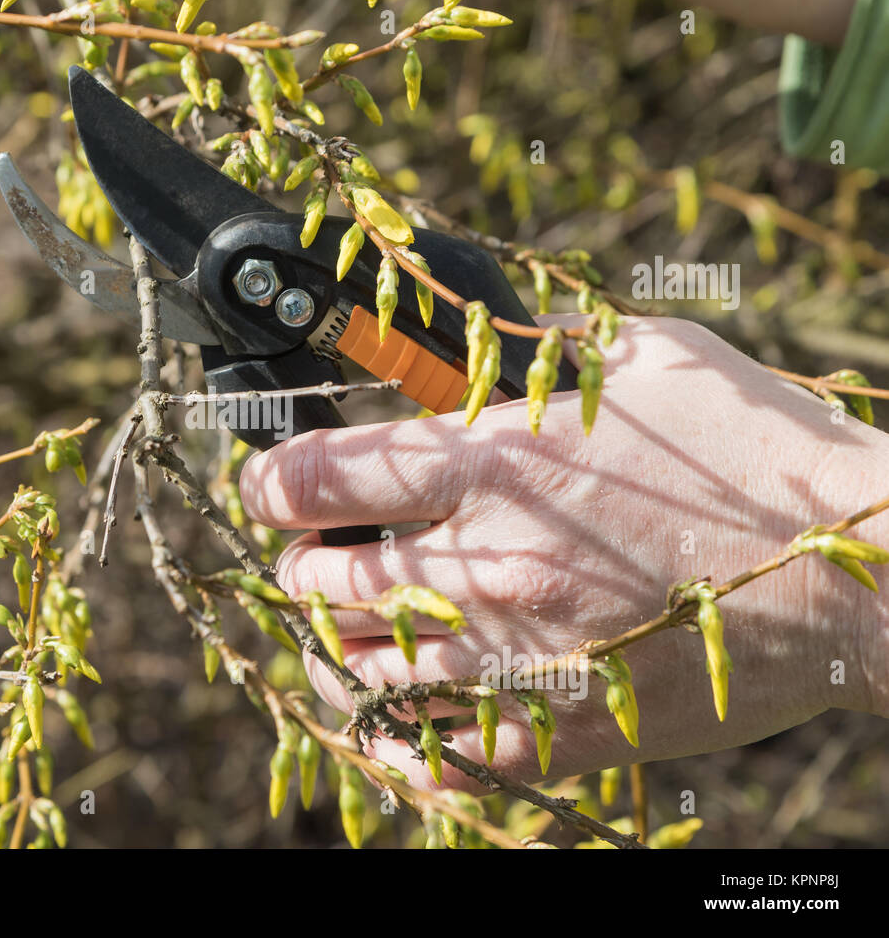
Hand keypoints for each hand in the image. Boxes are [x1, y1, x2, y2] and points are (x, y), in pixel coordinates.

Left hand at [240, 315, 888, 791]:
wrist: (859, 570)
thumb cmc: (758, 451)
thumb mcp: (649, 359)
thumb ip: (547, 353)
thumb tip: (487, 346)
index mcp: (496, 459)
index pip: (317, 477)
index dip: (267, 483)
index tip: (266, 487)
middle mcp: (487, 558)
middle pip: (318, 576)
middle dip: (300, 561)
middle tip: (318, 550)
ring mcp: (518, 652)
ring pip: (357, 664)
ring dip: (332, 639)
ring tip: (343, 622)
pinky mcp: (559, 723)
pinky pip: (433, 751)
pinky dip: (391, 733)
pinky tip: (390, 713)